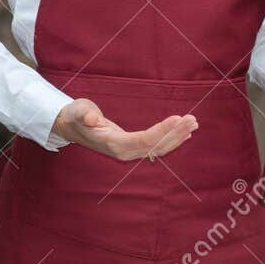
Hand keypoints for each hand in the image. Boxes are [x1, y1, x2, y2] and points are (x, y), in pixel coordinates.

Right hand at [53, 98, 196, 161]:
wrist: (71, 126)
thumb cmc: (75, 116)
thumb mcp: (78, 111)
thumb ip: (85, 115)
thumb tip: (92, 119)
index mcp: (113, 144)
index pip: (144, 139)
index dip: (162, 131)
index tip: (178, 118)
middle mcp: (124, 152)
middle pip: (155, 146)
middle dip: (175, 134)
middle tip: (193, 120)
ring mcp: (129, 152)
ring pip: (158, 148)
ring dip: (177, 137)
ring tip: (193, 124)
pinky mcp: (132, 148)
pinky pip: (155, 147)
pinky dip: (171, 140)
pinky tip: (184, 135)